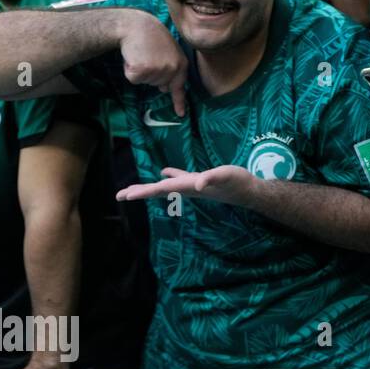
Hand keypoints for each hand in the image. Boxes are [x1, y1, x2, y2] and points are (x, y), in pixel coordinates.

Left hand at [115, 165, 256, 205]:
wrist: (249, 191)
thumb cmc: (238, 182)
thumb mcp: (226, 176)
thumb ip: (211, 178)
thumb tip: (199, 183)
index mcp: (188, 186)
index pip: (161, 189)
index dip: (143, 191)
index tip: (125, 196)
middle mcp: (187, 189)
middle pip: (158, 191)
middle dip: (139, 192)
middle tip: (119, 196)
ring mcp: (192, 187)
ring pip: (166, 186)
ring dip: (150, 187)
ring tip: (133, 190)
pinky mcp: (199, 182)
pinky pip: (179, 179)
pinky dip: (170, 175)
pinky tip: (163, 172)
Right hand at [116, 11, 188, 115]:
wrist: (136, 24)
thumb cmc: (151, 36)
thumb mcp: (168, 51)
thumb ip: (170, 68)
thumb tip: (164, 88)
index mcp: (181, 64)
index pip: (180, 87)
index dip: (179, 102)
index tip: (181, 114)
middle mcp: (172, 69)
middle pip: (158, 85)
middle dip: (150, 74)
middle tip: (147, 55)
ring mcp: (158, 70)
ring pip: (144, 82)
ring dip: (140, 70)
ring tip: (141, 53)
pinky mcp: (142, 70)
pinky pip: (133, 79)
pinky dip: (130, 70)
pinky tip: (133, 57)